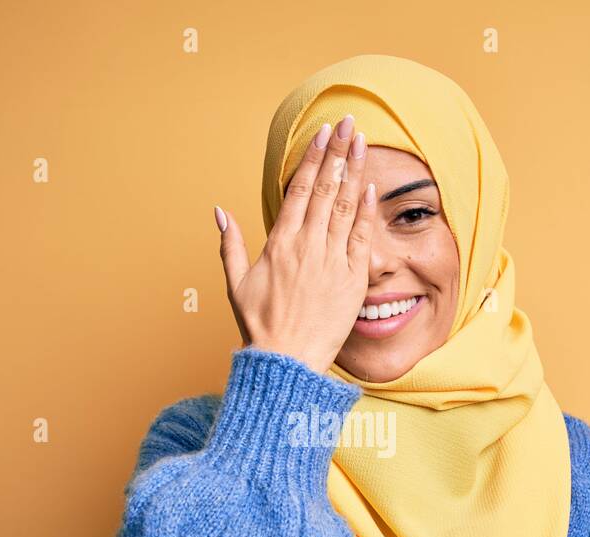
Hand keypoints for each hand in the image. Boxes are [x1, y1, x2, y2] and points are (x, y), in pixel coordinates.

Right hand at [214, 114, 376, 374]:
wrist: (286, 361)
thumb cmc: (260, 326)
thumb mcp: (236, 284)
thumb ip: (230, 245)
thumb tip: (219, 212)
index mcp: (279, 244)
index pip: (299, 190)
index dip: (313, 159)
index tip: (322, 134)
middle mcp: (306, 246)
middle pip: (325, 189)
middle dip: (337, 152)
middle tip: (348, 123)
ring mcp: (330, 261)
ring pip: (345, 206)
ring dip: (354, 170)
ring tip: (362, 142)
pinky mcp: (351, 280)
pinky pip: (360, 238)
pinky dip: (365, 211)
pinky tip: (370, 186)